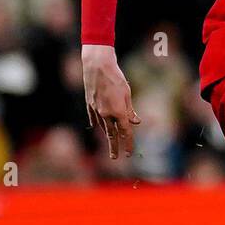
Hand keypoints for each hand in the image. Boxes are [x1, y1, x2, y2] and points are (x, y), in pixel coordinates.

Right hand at [82, 44, 140, 158]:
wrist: (97, 66)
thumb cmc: (116, 78)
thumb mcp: (127, 94)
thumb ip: (130, 110)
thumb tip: (135, 122)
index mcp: (118, 112)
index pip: (125, 133)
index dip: (128, 144)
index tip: (129, 154)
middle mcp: (106, 114)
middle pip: (112, 134)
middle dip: (115, 146)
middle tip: (116, 158)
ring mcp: (96, 110)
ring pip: (103, 126)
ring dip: (108, 135)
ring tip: (111, 142)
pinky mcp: (89, 104)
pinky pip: (94, 118)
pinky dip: (98, 123)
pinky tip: (98, 128)